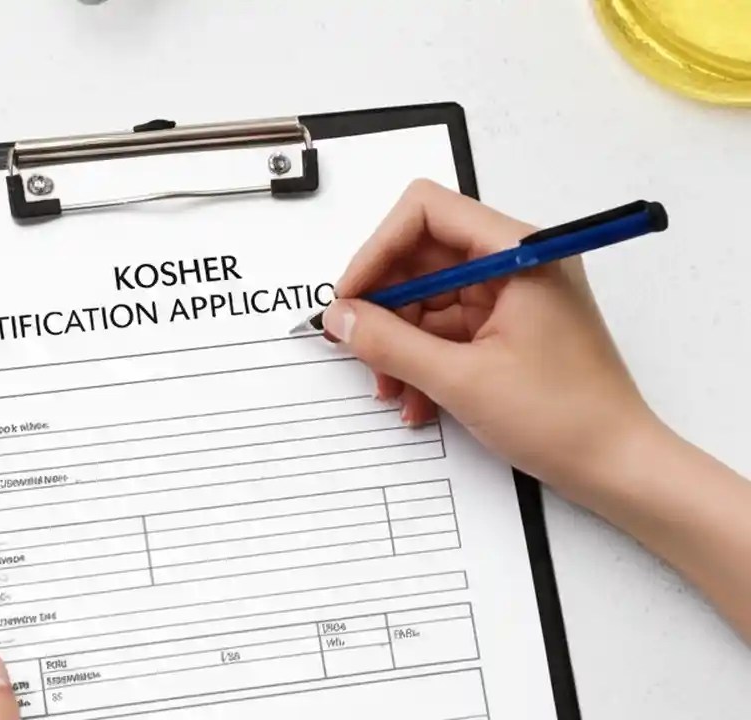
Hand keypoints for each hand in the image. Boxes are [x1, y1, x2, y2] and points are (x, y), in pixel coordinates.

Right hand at [323, 179, 654, 490]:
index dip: (378, 250)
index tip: (351, 295)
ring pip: (426, 298)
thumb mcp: (461, 379)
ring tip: (392, 388)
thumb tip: (339, 318)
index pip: (427, 212)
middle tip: (357, 345)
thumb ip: (389, 343)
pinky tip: (416, 399)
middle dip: (384, 306)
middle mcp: (516, 262)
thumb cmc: (568, 418)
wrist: (617, 466)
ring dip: (398, 343)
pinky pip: (444, 328)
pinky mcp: (507, 327)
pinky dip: (421, 360)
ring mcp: (512, 295)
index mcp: (519, 252)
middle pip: (421, 256)